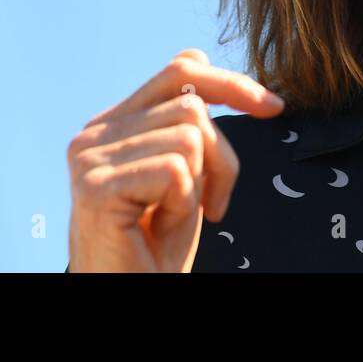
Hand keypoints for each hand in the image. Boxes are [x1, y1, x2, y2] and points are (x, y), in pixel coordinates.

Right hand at [66, 49, 283, 271]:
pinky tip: (158, 226)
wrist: (126, 292)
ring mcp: (89, 158)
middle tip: (214, 201)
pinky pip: (175, 171)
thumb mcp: (184, 173)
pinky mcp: (95, 186)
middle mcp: (94, 133)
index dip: (232, 83)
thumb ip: (190, 126)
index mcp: (114, 122)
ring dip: (200, 186)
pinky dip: (183, 204)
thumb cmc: (156, 244)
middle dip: (223, 157)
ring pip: (190, 137)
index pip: (181, 70)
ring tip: (174, 216)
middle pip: (194, 107)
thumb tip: (234, 81)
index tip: (273, 106)